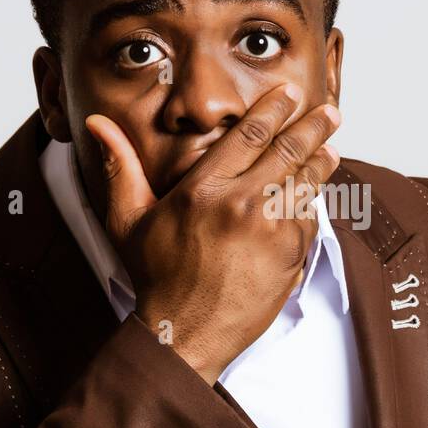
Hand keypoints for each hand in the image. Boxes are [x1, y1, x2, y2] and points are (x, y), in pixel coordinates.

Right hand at [85, 84, 341, 383]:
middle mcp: (242, 203)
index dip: (274, 109)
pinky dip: (313, 203)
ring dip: (321, 161)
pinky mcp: (290, 255)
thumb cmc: (155, 277)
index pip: (249, 134)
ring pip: (305, 183)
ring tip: (330, 147)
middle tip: (330, 112)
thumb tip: (97, 123)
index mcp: (205, 189)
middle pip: (288, 151)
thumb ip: (120, 167)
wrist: (184, 333)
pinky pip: (308, 219)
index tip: (289, 94)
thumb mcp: (127, 220)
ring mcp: (271, 229)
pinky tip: (316, 193)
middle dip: (312, 127)